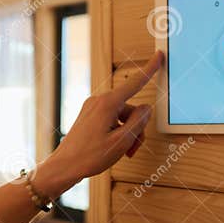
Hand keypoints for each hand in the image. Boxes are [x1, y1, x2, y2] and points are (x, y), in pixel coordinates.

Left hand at [34, 52, 162, 197]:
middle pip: (130, 108)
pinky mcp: (89, 115)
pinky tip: (113, 147)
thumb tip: (146, 108)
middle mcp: (99, 101)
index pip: (135, 83)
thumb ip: (139, 122)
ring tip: (123, 152)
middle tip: (133, 149)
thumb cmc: (89, 156)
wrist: (64, 166)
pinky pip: (111, 119)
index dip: (150, 69)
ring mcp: (92, 108)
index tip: (159, 55)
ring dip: (127, 133)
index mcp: (108, 103)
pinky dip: (117, 132)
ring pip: (122, 116)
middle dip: (136, 128)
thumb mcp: (122, 141)